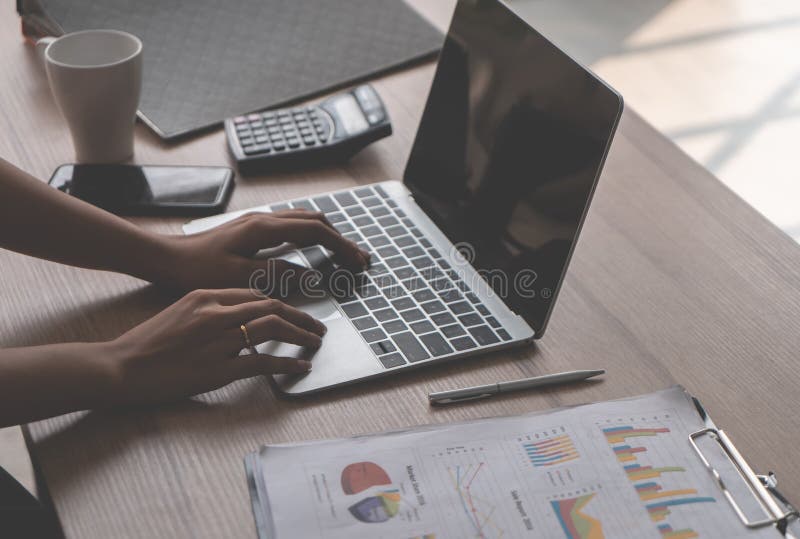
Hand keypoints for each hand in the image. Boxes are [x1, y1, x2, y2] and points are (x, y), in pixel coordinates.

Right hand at [105, 288, 324, 405]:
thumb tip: (239, 317)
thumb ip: (209, 310)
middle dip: (300, 315)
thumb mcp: (178, 313)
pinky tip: (301, 366)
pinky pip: (264, 362)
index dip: (281, 302)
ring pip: (273, 328)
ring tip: (315, 341)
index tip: (294, 312)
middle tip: (317, 326)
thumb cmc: (147, 344)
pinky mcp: (219, 369)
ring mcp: (218, 340)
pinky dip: (288, 363)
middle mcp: (215, 312)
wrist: (121, 367)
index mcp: (205, 295)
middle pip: (270, 305)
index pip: (255, 293)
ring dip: (301, 333)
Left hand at [158, 210, 370, 291]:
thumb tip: (310, 274)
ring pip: (304, 220)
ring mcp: (257, 221)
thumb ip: (277, 275)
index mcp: (264, 228)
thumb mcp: (239, 278)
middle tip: (358, 259)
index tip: (357, 261)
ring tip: (343, 253)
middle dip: (340, 239)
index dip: (341, 246)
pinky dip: (311, 235)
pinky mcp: (251, 228)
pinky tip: (313, 248)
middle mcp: (263, 219)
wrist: (168, 258)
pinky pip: (291, 225)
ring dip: (327, 235)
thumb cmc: (196, 270)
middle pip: (315, 221)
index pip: (315, 232)